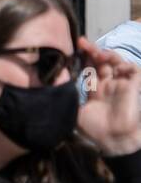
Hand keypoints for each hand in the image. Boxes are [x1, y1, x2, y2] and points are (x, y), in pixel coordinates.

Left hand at [77, 37, 140, 156]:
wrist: (113, 141)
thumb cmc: (94, 129)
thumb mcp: (75, 112)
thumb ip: (67, 99)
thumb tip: (50, 87)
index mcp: (95, 90)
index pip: (90, 69)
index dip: (84, 58)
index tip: (74, 48)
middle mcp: (108, 85)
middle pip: (102, 62)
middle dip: (93, 51)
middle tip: (82, 42)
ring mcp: (120, 85)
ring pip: (117, 63)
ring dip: (108, 55)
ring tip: (99, 53)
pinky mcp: (132, 87)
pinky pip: (133, 71)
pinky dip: (127, 65)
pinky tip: (117, 66)